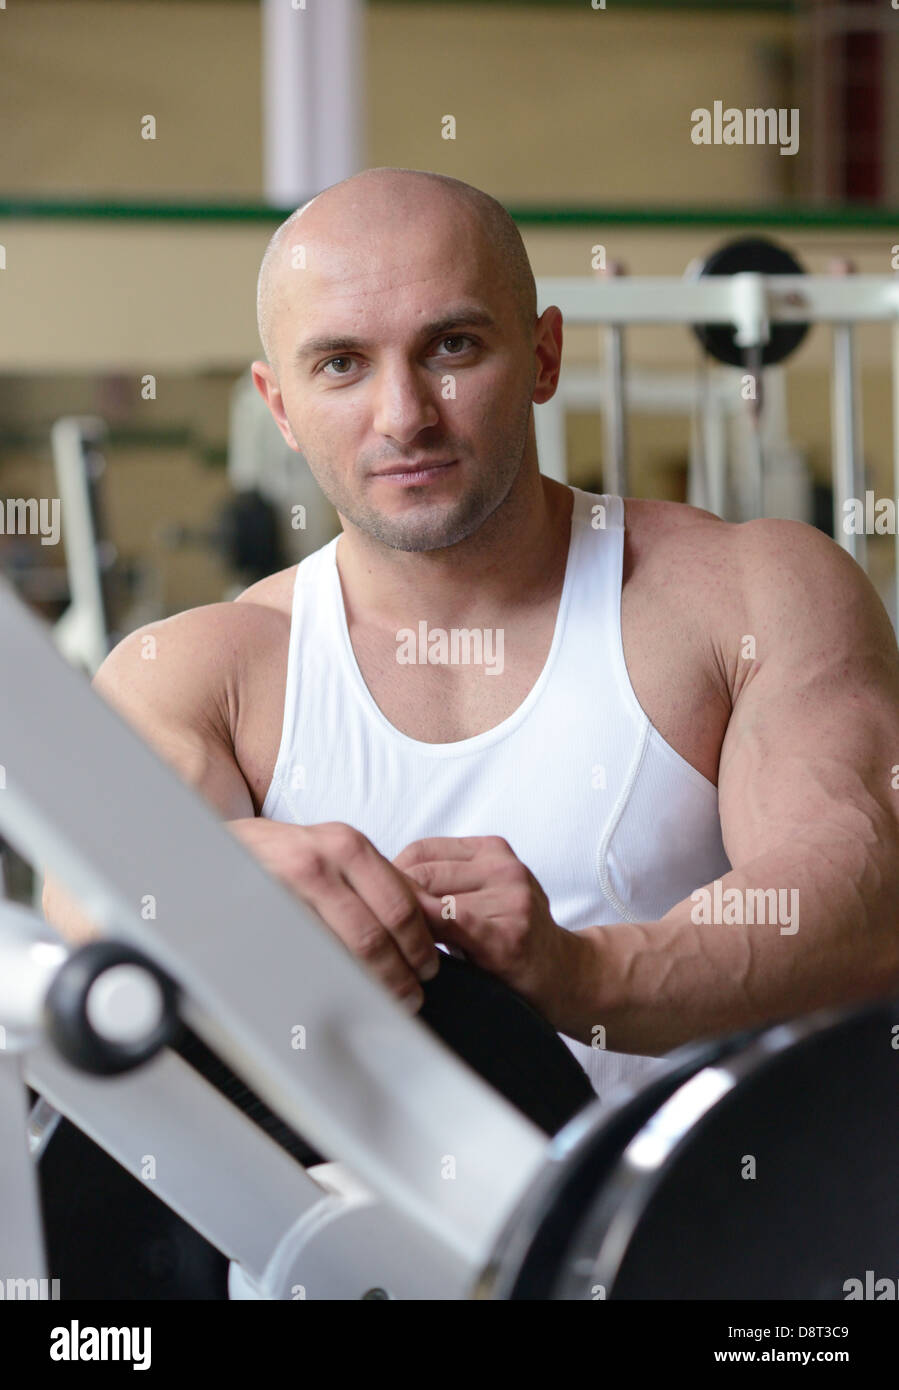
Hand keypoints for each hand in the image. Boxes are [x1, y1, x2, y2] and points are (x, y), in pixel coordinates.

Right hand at [227, 818, 440, 1011]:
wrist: (232, 847)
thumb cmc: (294, 854)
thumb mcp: (343, 851)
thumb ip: (388, 881)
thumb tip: (435, 915)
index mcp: (348, 847)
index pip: (400, 907)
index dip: (419, 946)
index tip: (428, 968)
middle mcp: (319, 865)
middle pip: (373, 937)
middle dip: (399, 975)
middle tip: (410, 995)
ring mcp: (286, 893)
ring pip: (340, 954)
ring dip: (370, 985)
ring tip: (383, 1000)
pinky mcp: (264, 918)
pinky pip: (307, 961)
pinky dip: (330, 983)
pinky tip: (341, 993)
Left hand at [392, 834, 578, 1029]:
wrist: (566, 975)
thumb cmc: (513, 937)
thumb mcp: (485, 893)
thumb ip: (445, 881)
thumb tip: (377, 884)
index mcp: (493, 850)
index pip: (421, 851)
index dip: (392, 878)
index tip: (380, 906)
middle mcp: (504, 868)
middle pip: (421, 874)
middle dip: (394, 904)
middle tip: (378, 931)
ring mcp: (510, 899)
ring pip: (430, 902)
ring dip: (406, 927)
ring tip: (394, 948)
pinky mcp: (508, 935)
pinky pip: (450, 926)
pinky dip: (424, 939)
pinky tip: (415, 956)